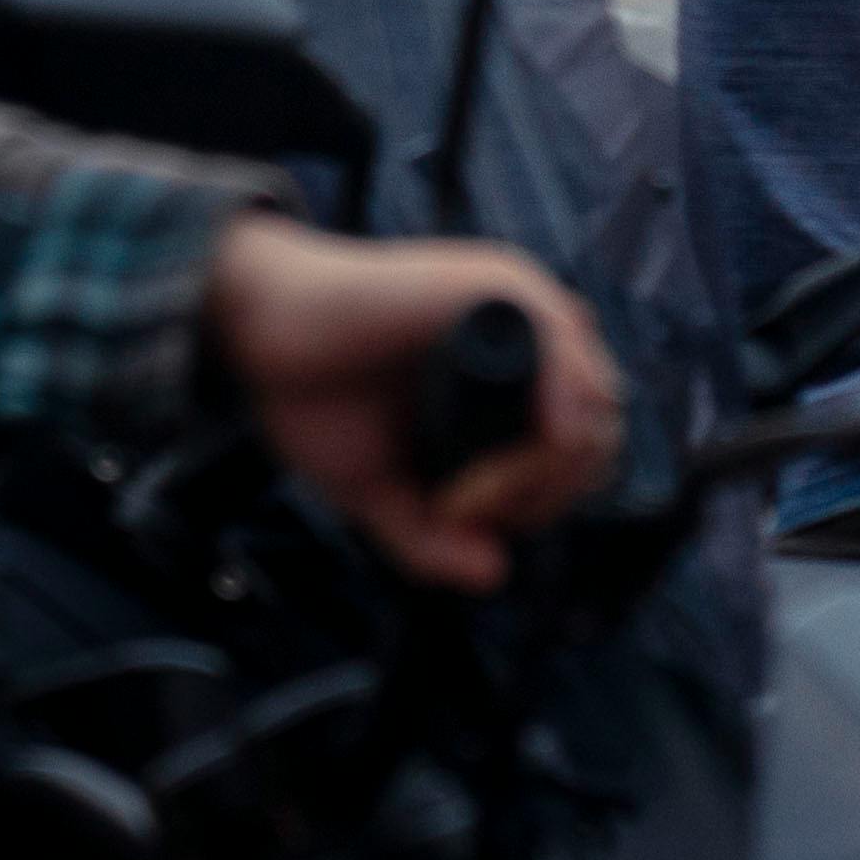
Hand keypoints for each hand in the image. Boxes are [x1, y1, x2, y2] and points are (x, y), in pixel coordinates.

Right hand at [201, 216, 620, 589]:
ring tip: (465, 496)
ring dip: (541, 471)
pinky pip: (562, 352)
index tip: (467, 524)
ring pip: (592, 401)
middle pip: (601, 430)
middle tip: (468, 513)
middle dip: (550, 494)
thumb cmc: (315, 393)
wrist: (257, 331)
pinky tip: (493, 464)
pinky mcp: (494, 284)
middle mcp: (528, 336)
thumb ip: (432, 540)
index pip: (582, 449)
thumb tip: (496, 575)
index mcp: (512, 375)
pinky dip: (546, 420)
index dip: (544, 503)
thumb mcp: (379, 491)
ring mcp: (517, 306)